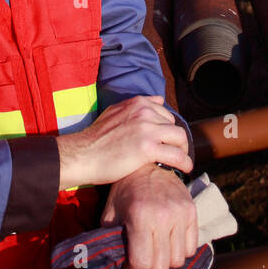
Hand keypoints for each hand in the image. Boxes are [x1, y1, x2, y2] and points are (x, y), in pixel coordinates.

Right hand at [57, 95, 192, 189]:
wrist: (83, 155)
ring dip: (183, 151)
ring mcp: (147, 129)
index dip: (167, 130)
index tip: (166, 141)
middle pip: (174, 125)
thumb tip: (158, 100)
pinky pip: (176, 155)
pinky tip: (184, 169)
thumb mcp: (116, 112)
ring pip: (180, 138)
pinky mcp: (148, 148)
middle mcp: (144, 112)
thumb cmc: (96, 138)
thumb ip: (137, 106)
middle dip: (175, 140)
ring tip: (180, 161)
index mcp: (138, 103)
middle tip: (172, 153)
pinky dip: (184, 162)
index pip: (165, 114)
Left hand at [101, 164, 197, 268]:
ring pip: (178, 259)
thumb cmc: (124, 192)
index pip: (142, 263)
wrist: (146, 165)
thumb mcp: (110, 213)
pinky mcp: (192, 211)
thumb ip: (111, 240)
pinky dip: (181, 250)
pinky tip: (169, 241)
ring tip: (156, 250)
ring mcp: (180, 213)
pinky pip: (192, 247)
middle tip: (143, 259)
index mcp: (140, 216)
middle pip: (162, 266)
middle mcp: (162, 216)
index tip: (130, 267)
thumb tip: (112, 265)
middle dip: (150, 268)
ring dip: (166, 260)